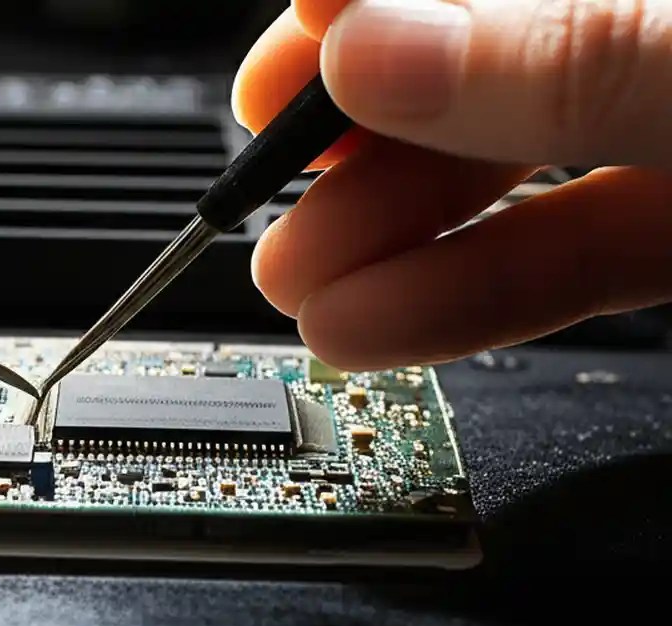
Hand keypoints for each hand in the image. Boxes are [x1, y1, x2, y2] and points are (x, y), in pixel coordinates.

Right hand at [236, 0, 671, 369]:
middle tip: (268, 168)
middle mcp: (665, 38)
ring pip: (509, 174)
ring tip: (298, 277)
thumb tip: (379, 53)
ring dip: (382, 235)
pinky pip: (565, 258)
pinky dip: (463, 298)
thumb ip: (573, 55)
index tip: (298, 29)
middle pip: (476, 64)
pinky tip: (376, 321)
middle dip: (353, 130)